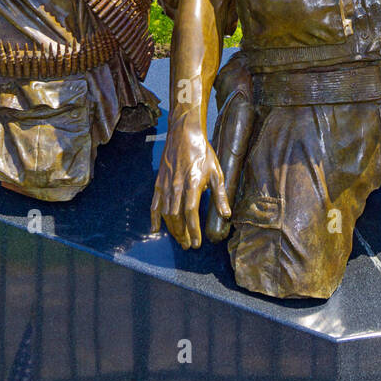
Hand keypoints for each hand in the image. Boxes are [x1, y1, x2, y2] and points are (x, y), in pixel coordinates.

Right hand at [150, 118, 230, 248]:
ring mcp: (166, 185)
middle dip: (182, 234)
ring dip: (171, 229)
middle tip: (187, 245)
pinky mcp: (159, 182)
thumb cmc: (203, 153)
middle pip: (177, 217)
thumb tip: (226, 214)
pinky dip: (154, 218)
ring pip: (166, 213)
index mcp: (193, 184)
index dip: (193, 230)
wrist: (184, 135)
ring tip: (179, 239)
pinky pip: (154, 204)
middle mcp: (177, 187)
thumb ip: (220, 195)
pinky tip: (156, 229)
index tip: (196, 243)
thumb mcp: (217, 172)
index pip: (191, 213)